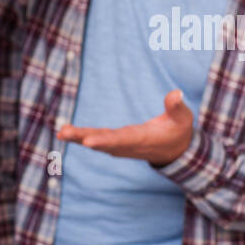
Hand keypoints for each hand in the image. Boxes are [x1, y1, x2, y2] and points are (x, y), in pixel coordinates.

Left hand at [57, 90, 194, 166]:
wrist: (174, 150)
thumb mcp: (183, 119)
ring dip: (77, 137)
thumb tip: (175, 93)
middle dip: (82, 137)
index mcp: (142, 139)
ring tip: (60, 132)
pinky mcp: (115, 143)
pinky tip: (66, 133)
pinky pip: (95, 139)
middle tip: (63, 133)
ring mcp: (119, 145)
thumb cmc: (178, 131)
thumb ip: (177, 107)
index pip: (121, 140)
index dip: (105, 141)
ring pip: (96, 141)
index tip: (88, 142)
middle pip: (102, 141)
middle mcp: (127, 144)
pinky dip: (81, 137)